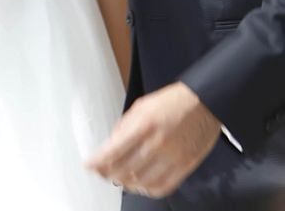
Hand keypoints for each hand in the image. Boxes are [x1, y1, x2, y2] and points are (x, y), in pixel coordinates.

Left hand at [87, 82, 219, 197]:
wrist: (203, 102)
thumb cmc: (171, 102)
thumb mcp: (141, 106)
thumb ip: (124, 127)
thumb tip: (110, 146)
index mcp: (144, 124)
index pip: (113, 151)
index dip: (97, 162)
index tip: (89, 166)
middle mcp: (157, 143)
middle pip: (124, 170)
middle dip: (108, 173)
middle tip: (102, 172)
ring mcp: (171, 157)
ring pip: (141, 182)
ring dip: (126, 183)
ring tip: (119, 178)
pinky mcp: (184, 167)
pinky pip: (161, 187)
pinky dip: (147, 190)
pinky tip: (140, 184)